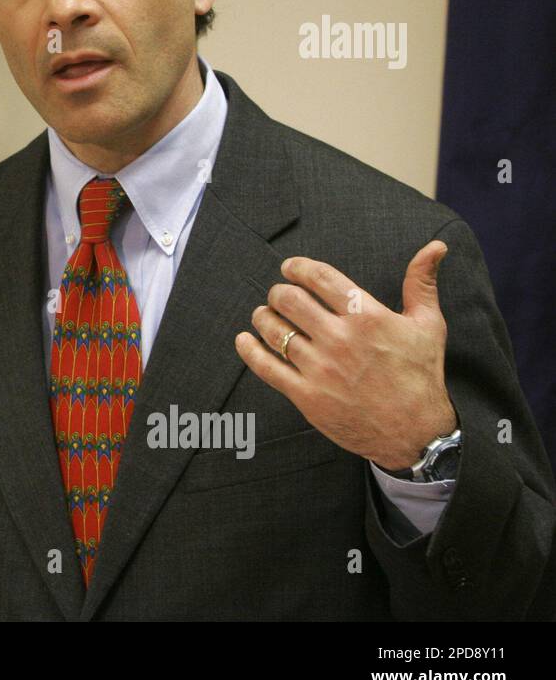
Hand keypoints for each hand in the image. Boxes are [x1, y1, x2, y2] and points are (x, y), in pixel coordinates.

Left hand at [233, 240, 457, 470]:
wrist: (416, 433)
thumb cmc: (421, 375)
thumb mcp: (428, 325)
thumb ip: (422, 282)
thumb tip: (435, 246)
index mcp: (367, 317)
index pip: (320, 278)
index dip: (298, 267)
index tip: (289, 267)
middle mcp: (340, 339)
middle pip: (290, 300)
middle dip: (278, 291)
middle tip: (279, 294)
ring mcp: (320, 368)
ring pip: (274, 330)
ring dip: (263, 317)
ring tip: (264, 314)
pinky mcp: (306, 396)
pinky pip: (266, 367)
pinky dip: (249, 350)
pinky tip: (244, 339)